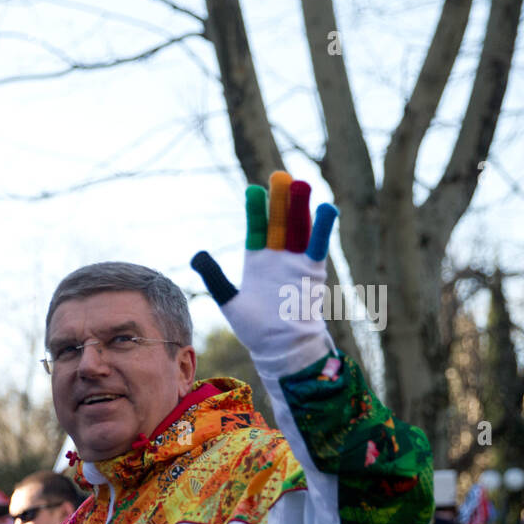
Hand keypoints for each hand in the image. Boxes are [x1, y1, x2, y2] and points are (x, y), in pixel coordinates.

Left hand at [190, 172, 338, 375]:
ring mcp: (296, 262)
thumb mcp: (229, 300)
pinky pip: (319, 246)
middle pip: (279, 223)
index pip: (256, 229)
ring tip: (299, 184)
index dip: (256, 211)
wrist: (280, 347)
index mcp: (256, 262)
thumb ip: (215, 276)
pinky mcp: (313, 271)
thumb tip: (197, 254)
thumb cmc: (255, 328)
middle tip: (279, 176)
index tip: (253, 190)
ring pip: (299, 230)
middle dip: (279, 201)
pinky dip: (323, 228)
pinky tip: (326, 208)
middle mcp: (277, 258)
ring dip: (300, 208)